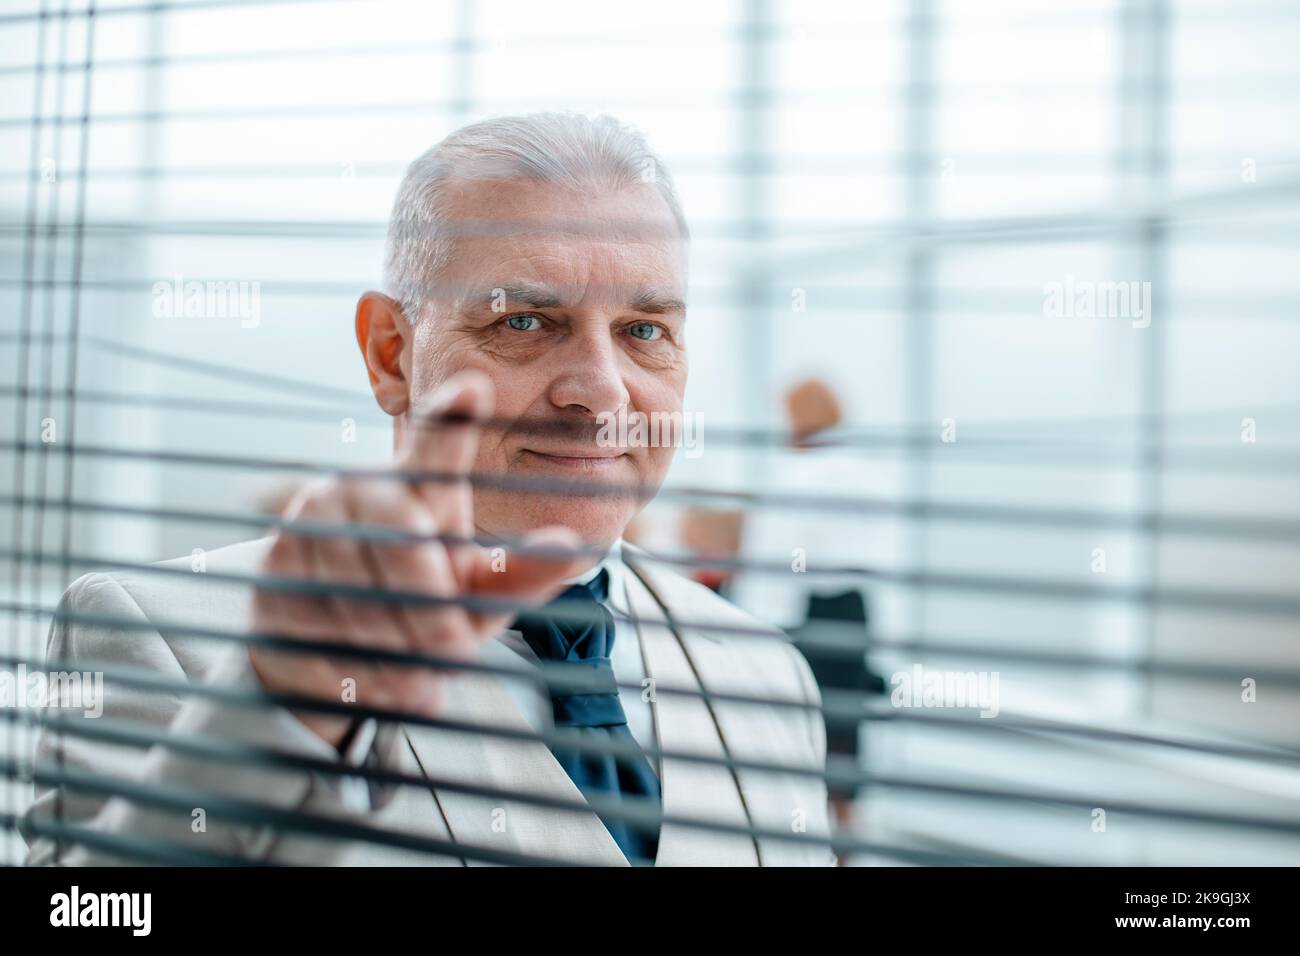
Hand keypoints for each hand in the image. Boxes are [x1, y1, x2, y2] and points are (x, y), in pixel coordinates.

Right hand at [248, 370, 585, 747]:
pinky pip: (316, 622)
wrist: (330, 646)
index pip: (438, 440)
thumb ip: (524, 572)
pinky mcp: (271, 570)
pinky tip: (379, 686)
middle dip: (429, 604)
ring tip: (422, 683)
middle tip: (455, 650)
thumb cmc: (424, 602)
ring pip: (356, 587)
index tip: (473, 386)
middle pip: (399, 539)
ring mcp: (307, 524)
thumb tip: (572, 546)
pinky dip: (355, 665)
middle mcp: (359, 488)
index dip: (452, 415)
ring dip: (394, 644)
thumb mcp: (478, 590)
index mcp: (419, 483)